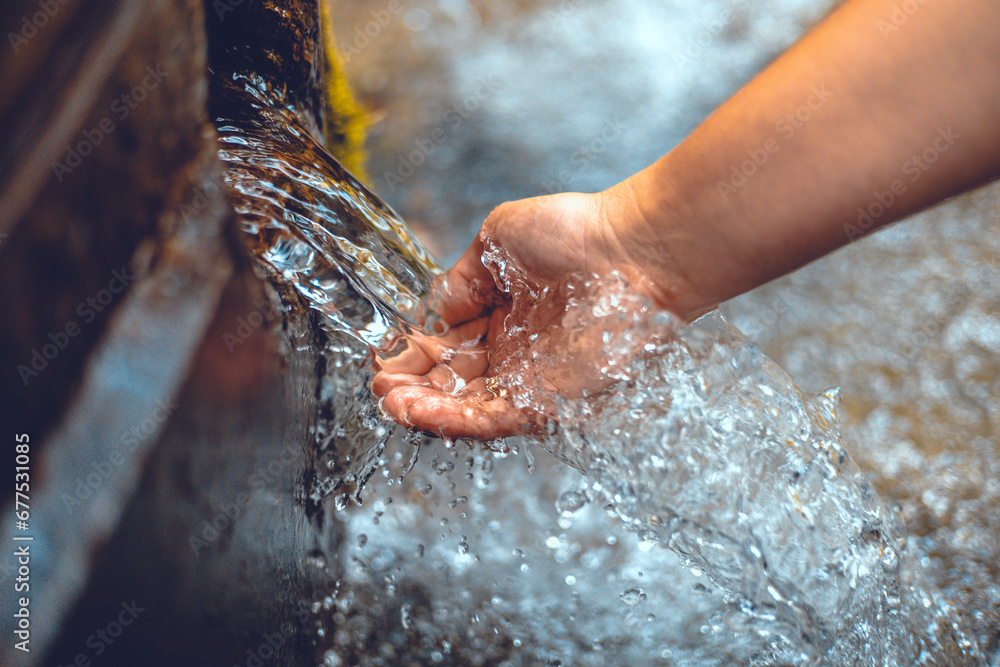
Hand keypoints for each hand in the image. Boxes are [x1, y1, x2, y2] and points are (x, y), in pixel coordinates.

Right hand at [372, 189, 670, 439]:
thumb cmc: (575, 233)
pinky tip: (416, 412)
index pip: (451, 346)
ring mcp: (532, 380)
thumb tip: (431, 311)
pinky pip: (491, 420)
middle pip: (455, 383)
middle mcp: (516, 353)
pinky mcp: (547, 403)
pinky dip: (452, 420)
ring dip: (424, 409)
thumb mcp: (497, 242)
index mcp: (505, 317)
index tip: (385, 355)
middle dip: (413, 387)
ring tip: (389, 403)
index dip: (416, 354)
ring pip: (467, 407)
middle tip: (381, 387)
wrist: (631, 249)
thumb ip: (461, 281)